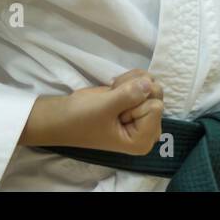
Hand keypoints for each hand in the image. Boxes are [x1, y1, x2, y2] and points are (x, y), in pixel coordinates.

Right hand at [19, 69, 164, 154]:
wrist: (61, 115)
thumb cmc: (80, 118)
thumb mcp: (104, 108)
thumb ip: (129, 95)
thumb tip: (149, 83)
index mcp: (143, 140)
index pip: (156, 107)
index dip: (133, 104)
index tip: (114, 113)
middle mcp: (148, 128)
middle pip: (157, 94)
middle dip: (133, 90)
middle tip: (112, 102)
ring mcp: (143, 114)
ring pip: (151, 83)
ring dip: (129, 82)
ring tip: (112, 95)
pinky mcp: (136, 102)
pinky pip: (144, 79)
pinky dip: (129, 78)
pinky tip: (114, 88)